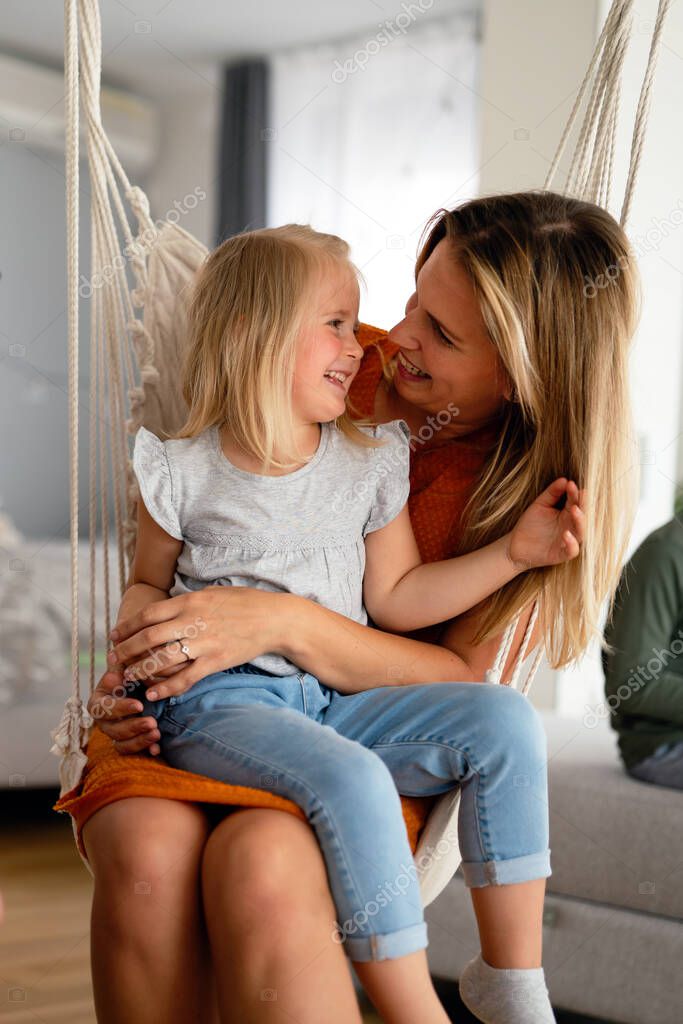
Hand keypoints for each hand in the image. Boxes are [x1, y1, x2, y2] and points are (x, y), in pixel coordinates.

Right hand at [87, 664, 161, 755]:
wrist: (143, 685)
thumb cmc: (132, 673)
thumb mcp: (127, 666)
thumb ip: (121, 663)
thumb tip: (114, 662)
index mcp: (99, 701)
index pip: (104, 708)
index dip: (121, 708)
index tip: (140, 705)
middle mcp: (104, 720)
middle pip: (112, 730)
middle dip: (133, 727)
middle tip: (152, 723)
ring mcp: (115, 733)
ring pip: (121, 744)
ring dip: (139, 740)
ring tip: (157, 734)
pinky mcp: (127, 742)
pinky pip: (132, 752)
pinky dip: (144, 751)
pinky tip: (157, 749)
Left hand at [106, 586, 285, 701]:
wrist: (274, 619)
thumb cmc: (244, 603)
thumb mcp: (213, 593)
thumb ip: (188, 602)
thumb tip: (166, 608)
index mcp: (190, 602)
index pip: (148, 614)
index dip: (127, 626)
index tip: (114, 636)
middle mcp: (193, 621)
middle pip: (148, 637)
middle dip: (126, 650)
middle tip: (112, 659)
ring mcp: (204, 643)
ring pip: (162, 659)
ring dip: (141, 670)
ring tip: (128, 677)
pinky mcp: (216, 661)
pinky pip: (186, 678)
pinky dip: (167, 687)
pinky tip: (153, 694)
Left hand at [508, 478, 584, 569]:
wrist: (516, 545)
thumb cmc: (530, 524)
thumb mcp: (540, 505)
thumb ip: (551, 493)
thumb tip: (564, 479)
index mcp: (567, 514)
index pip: (576, 502)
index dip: (575, 493)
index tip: (571, 484)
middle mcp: (571, 526)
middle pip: (583, 516)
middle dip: (584, 505)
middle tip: (581, 494)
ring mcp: (568, 541)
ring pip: (581, 532)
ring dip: (580, 521)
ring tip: (574, 510)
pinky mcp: (562, 554)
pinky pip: (572, 550)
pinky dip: (571, 543)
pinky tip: (566, 535)